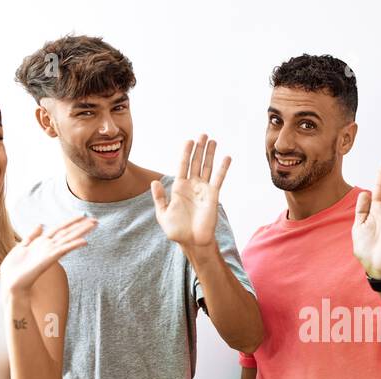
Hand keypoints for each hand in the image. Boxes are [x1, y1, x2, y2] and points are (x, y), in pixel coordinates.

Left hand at [0, 215, 95, 297]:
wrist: (11, 283)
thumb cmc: (14, 269)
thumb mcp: (20, 247)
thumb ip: (31, 236)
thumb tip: (40, 225)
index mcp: (42, 243)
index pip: (59, 229)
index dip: (70, 222)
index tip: (82, 216)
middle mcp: (48, 247)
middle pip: (67, 233)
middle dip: (81, 226)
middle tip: (95, 220)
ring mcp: (49, 253)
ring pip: (68, 239)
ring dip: (81, 231)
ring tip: (94, 225)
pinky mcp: (48, 259)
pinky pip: (63, 250)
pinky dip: (73, 245)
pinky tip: (84, 242)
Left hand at [153, 134, 230, 258]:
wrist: (193, 242)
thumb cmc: (177, 231)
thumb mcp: (163, 214)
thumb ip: (159, 198)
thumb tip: (154, 181)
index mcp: (179, 188)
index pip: (183, 165)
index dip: (186, 153)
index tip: (189, 141)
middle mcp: (192, 186)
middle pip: (196, 162)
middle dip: (199, 149)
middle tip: (203, 135)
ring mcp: (203, 190)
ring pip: (207, 167)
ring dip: (210, 154)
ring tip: (213, 140)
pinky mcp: (213, 195)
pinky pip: (219, 179)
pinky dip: (223, 168)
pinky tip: (226, 157)